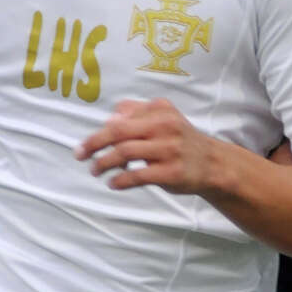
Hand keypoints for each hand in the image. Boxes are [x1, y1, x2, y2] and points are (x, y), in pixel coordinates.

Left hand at [76, 98, 215, 194]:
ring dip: (104, 163)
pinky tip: (113, 183)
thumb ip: (136, 112)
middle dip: (94, 143)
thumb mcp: (163, 118)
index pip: (121, 117)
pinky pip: (138, 175)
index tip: (86, 145)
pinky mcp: (172, 172)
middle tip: (79, 155)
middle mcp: (165, 125)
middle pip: (118, 131)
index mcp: (160, 109)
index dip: (100, 131)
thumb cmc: (179, 141)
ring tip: (94, 171)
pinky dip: (121, 180)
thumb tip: (109, 119)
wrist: (212, 164)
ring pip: (125, 153)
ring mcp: (170, 149)